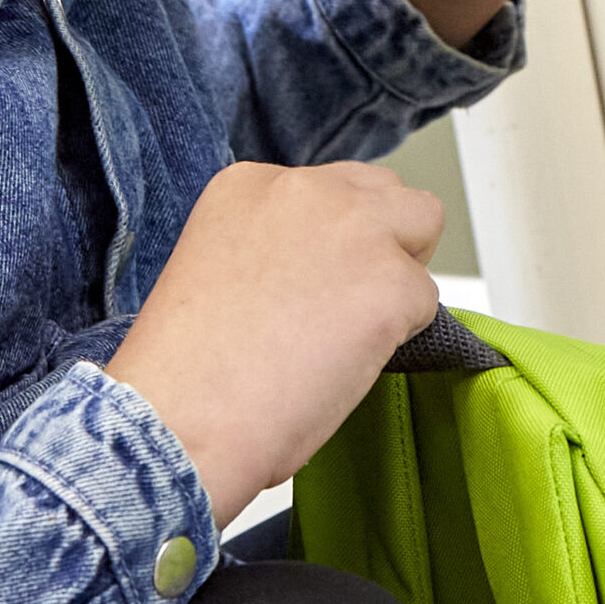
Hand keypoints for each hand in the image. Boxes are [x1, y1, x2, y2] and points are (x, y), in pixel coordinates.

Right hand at [106, 162, 445, 515]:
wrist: (178, 420)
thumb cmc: (186, 372)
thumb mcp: (219, 270)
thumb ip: (276, 250)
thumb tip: (326, 273)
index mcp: (251, 184)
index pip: (329, 188)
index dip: (332, 241)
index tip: (311, 284)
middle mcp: (307, 189)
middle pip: (385, 192)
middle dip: (381, 239)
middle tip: (351, 302)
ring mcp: (355, 229)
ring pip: (422, 225)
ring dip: (402, 276)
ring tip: (357, 332)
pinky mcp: (392, 282)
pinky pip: (426, 303)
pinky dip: (401, 337)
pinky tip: (349, 365)